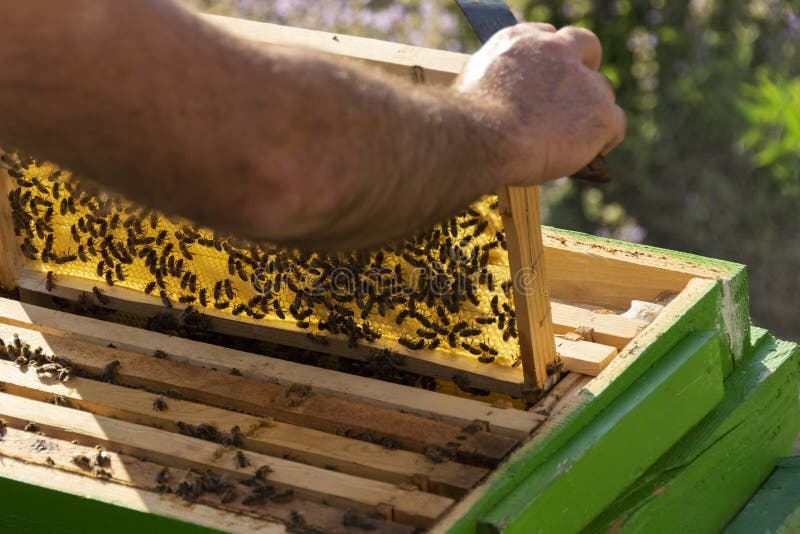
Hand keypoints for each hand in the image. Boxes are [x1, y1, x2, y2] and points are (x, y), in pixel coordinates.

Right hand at [454, 23, 625, 184]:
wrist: (480, 138)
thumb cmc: (467, 122)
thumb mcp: (474, 85)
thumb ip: (499, 81)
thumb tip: (502, 99)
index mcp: (521, 40)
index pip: (548, 37)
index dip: (551, 59)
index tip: (546, 79)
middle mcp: (555, 51)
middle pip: (585, 48)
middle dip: (583, 69)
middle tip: (574, 98)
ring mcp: (583, 81)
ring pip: (602, 92)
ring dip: (590, 111)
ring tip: (571, 139)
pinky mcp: (600, 114)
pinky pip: (616, 125)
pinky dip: (605, 140)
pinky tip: (588, 153)